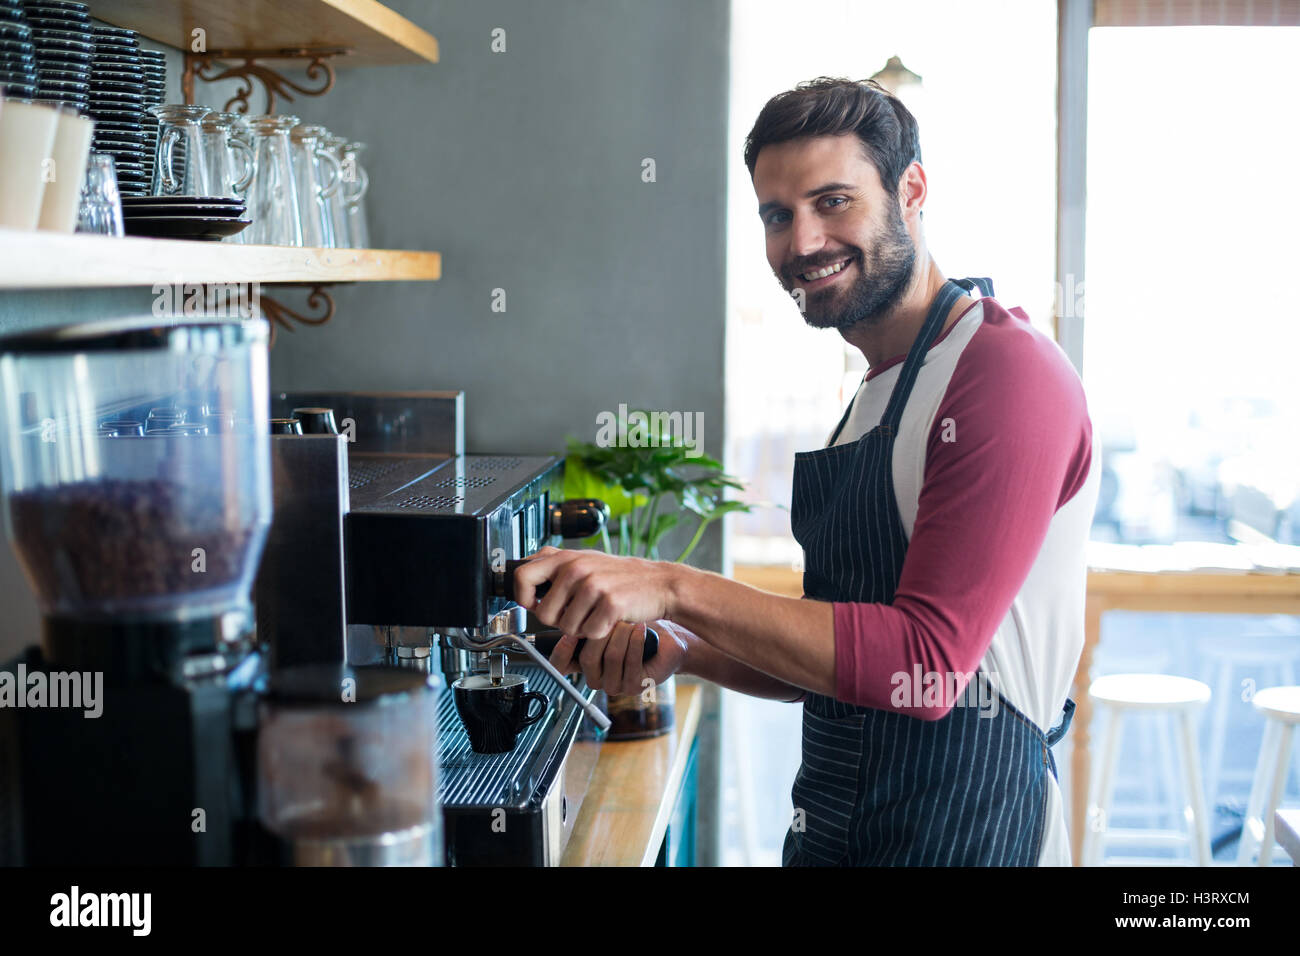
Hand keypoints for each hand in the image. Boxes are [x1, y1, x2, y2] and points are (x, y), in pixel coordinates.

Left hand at [512, 546, 675, 640]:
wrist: (659, 584)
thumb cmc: (621, 577)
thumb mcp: (584, 560)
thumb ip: (554, 565)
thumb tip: (522, 576)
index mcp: (565, 557)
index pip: (522, 576)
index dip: (524, 598)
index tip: (535, 604)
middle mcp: (576, 568)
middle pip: (542, 613)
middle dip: (558, 621)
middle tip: (577, 613)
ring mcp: (593, 585)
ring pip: (566, 627)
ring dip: (580, 628)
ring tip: (596, 614)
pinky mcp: (610, 603)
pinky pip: (589, 633)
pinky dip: (599, 633)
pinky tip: (608, 619)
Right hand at [547, 619, 690, 694]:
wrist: (667, 640)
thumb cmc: (636, 628)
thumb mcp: (606, 620)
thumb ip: (584, 621)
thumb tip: (565, 611)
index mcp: (584, 665)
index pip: (560, 666)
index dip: (562, 650)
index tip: (570, 630)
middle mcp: (597, 678)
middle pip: (588, 659)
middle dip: (601, 632)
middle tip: (610, 614)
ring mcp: (615, 685)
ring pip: (611, 658)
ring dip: (621, 635)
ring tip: (629, 619)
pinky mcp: (635, 686)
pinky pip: (631, 662)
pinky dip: (636, 641)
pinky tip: (641, 628)